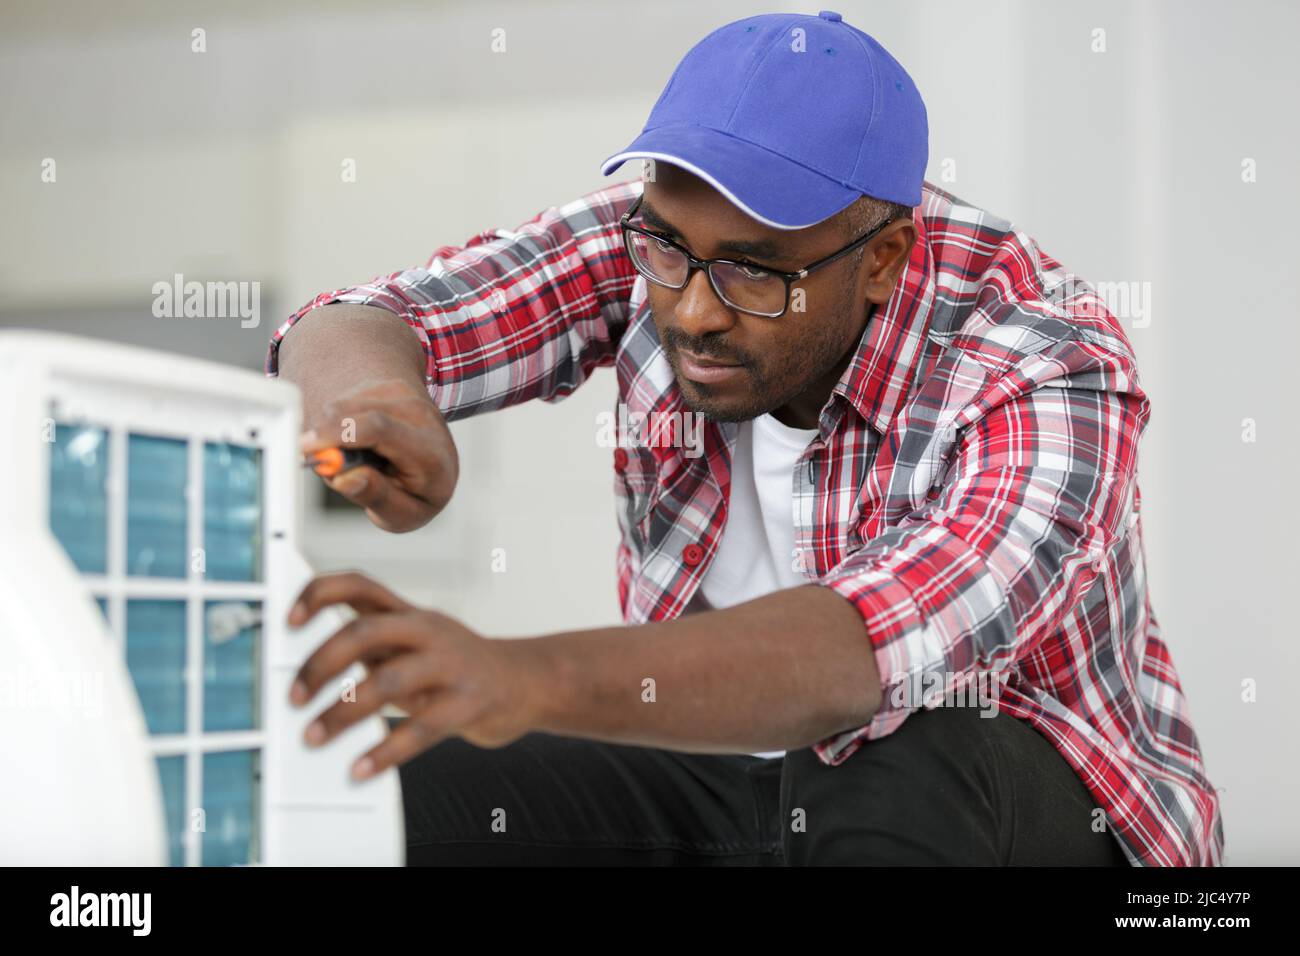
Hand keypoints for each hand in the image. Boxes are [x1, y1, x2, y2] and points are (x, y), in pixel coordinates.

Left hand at [286, 572, 545, 778]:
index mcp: (410, 614)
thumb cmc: (460, 667)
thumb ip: (374, 647)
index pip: (359, 585)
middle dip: (321, 662)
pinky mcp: (469, 704)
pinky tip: (361, 769)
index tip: (289, 621)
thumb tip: (312, 667)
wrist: (528, 682)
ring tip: (314, 737)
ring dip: (342, 711)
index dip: (319, 595)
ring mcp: (452, 665)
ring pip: (388, 681)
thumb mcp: (417, 644)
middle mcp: (429, 631)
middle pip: (366, 630)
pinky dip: (385, 752)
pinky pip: (421, 729)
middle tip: (294, 696)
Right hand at [301, 379, 457, 532]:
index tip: (308, 448)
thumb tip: (344, 478)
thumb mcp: (403, 514)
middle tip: (315, 459)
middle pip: (357, 412)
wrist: (436, 464)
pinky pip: (346, 401)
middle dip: (324, 433)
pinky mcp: (389, 387)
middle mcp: (422, 417)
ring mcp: (407, 396)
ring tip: (351, 461)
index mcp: (430, 453)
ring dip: (331, 432)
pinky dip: (337, 423)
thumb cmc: (417, 494)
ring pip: (345, 405)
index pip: (379, 429)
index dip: (338, 434)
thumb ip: (376, 497)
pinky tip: (355, 442)